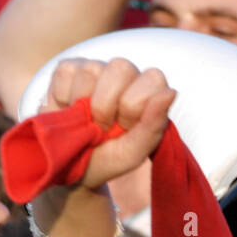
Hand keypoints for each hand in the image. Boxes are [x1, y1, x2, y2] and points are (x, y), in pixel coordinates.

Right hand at [42, 57, 175, 189]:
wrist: (70, 168)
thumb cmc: (107, 159)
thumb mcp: (133, 152)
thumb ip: (153, 125)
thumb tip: (171, 92)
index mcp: (149, 91)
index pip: (153, 78)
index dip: (134, 107)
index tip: (125, 128)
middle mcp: (126, 74)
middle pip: (121, 68)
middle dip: (107, 105)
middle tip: (103, 127)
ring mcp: (96, 68)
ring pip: (91, 70)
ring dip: (84, 105)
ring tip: (86, 121)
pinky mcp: (68, 68)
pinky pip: (67, 73)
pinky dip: (64, 98)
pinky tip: (70, 110)